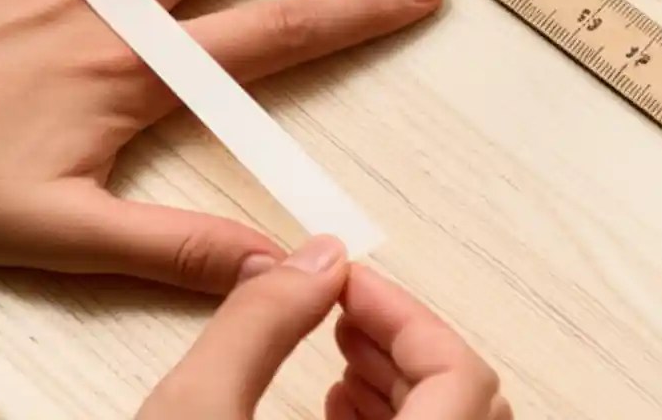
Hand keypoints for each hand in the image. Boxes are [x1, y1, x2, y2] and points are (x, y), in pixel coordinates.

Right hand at [137, 236, 511, 418]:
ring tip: (339, 348)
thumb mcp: (191, 413)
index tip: (349, 287)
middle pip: (470, 402)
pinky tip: (334, 404)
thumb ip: (256, 327)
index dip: (406, 316)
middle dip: (405, 343)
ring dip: (402, 381)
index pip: (461, 380)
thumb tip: (314, 259)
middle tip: (343, 307)